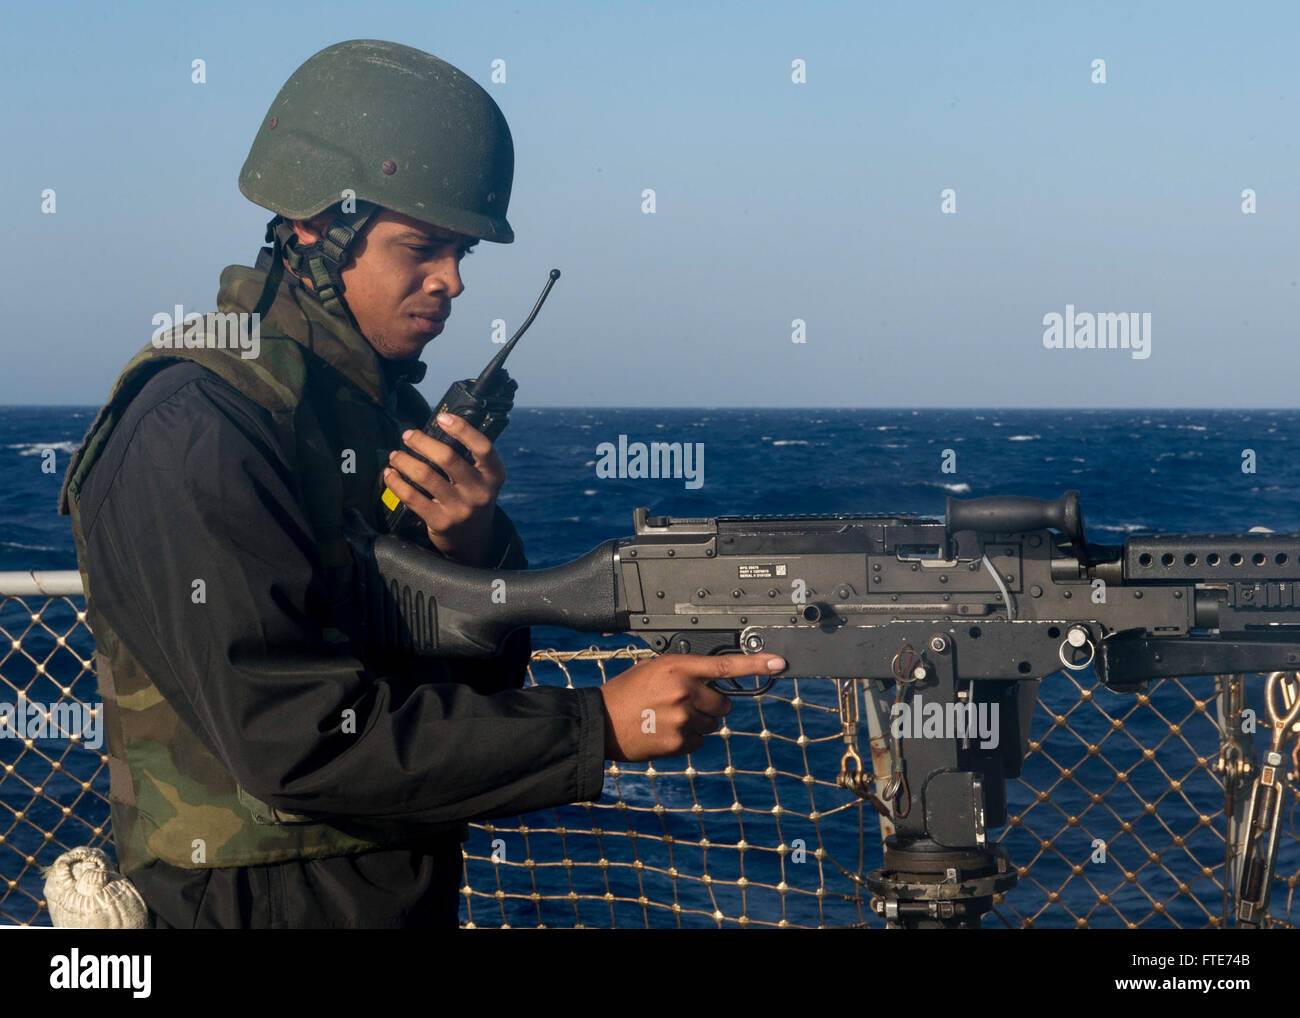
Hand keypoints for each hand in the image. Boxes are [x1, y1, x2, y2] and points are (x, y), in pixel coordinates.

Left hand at [383, 413, 505, 565]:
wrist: (472, 540)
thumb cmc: (471, 498)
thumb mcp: (482, 479)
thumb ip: (468, 458)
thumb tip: (434, 429)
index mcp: (494, 475)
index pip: (482, 447)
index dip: (462, 429)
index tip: (441, 417)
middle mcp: (480, 491)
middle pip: (447, 458)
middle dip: (422, 442)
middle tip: (408, 436)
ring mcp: (460, 508)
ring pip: (425, 475)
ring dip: (405, 460)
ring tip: (395, 455)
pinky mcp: (441, 522)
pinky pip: (412, 497)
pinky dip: (396, 482)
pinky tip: (390, 474)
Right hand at [598, 653, 786, 761]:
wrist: (601, 723)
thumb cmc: (626, 693)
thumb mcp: (654, 670)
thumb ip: (685, 673)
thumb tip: (713, 684)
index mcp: (678, 667)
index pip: (725, 665)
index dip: (756, 664)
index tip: (778, 663)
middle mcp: (684, 691)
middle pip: (723, 704)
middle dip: (711, 706)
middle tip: (685, 705)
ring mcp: (683, 719)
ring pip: (712, 725)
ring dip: (698, 723)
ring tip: (667, 719)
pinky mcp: (679, 743)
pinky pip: (700, 742)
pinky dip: (688, 740)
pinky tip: (665, 733)